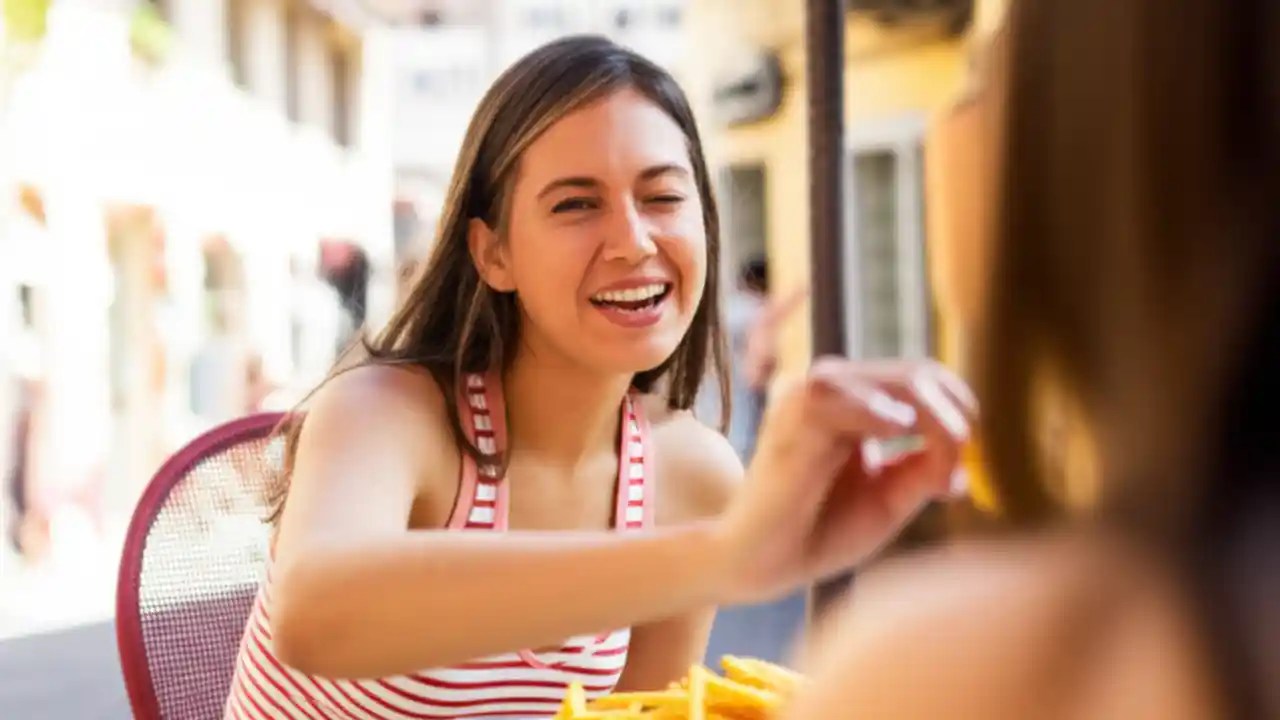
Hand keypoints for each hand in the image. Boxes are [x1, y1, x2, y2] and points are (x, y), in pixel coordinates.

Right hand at [714, 357, 976, 603]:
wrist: (760, 562)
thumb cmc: (818, 530)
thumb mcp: (888, 498)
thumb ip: (925, 470)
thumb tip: (966, 455)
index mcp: (852, 398)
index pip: (924, 376)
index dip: (958, 412)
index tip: (960, 466)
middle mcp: (831, 385)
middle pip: (920, 375)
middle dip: (954, 425)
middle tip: (952, 479)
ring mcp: (810, 394)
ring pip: (901, 382)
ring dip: (934, 424)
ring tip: (937, 476)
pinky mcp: (792, 415)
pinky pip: (846, 394)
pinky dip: (880, 413)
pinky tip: (894, 434)